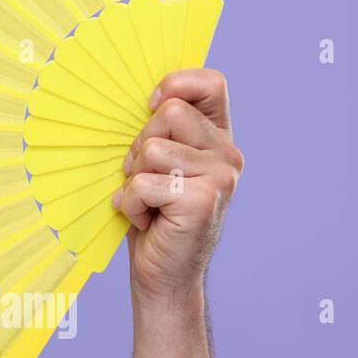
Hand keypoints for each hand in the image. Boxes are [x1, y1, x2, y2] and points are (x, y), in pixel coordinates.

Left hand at [111, 69, 243, 308]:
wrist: (164, 274)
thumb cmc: (153, 214)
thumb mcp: (156, 164)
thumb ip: (159, 131)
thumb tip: (137, 100)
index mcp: (217, 138)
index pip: (210, 83)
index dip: (175, 85)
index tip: (151, 108)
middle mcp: (227, 154)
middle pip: (168, 113)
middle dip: (139, 145)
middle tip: (145, 178)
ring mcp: (220, 177)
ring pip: (151, 149)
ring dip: (133, 178)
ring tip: (146, 200)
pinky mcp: (202, 201)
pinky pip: (143, 184)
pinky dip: (130, 203)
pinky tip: (145, 219)